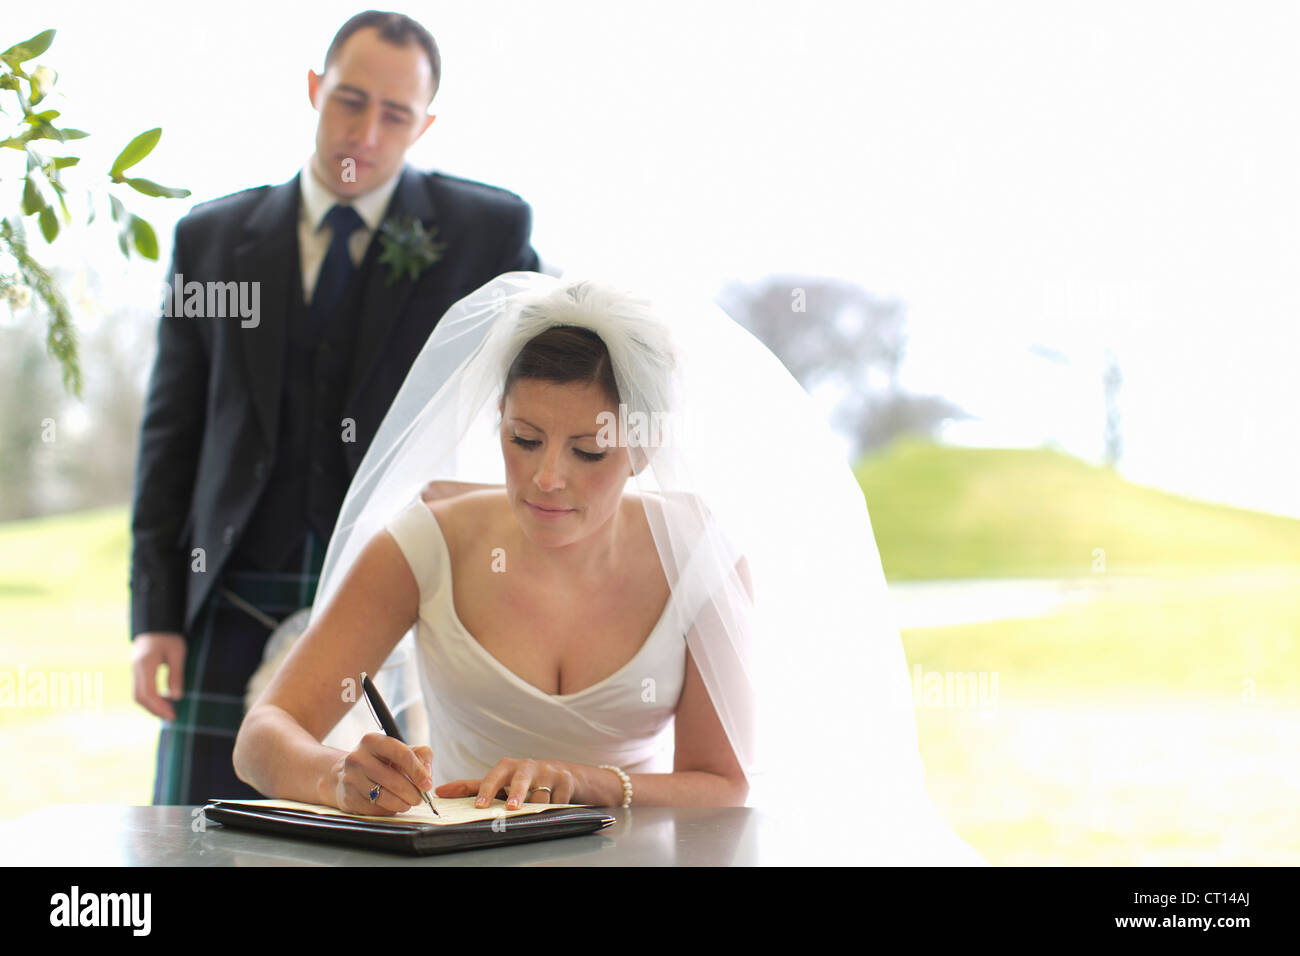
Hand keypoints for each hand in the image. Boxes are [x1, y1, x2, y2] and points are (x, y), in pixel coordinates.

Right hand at [131, 632, 185, 720]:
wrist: (155, 624)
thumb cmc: (169, 637)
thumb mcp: (178, 653)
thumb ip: (176, 674)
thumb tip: (176, 697)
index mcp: (145, 664)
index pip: (148, 692)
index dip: (159, 706)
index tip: (172, 715)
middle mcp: (136, 669)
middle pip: (140, 697)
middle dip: (154, 710)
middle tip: (172, 717)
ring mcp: (135, 670)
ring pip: (138, 695)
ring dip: (152, 706)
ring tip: (169, 711)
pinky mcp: (138, 671)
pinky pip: (140, 689)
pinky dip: (150, 699)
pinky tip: (164, 701)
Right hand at [324, 733, 432, 815]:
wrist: (348, 773)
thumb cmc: (381, 761)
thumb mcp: (401, 750)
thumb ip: (421, 757)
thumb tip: (427, 777)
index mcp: (373, 741)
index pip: (402, 754)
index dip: (418, 771)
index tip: (427, 784)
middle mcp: (358, 758)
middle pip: (394, 780)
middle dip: (412, 792)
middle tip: (420, 798)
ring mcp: (351, 779)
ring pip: (385, 797)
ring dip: (402, 803)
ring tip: (408, 802)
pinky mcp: (348, 798)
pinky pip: (375, 809)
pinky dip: (389, 810)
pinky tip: (391, 804)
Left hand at [435, 757, 588, 808]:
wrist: (562, 775)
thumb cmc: (523, 780)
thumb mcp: (500, 781)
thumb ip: (471, 787)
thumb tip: (440, 791)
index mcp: (508, 767)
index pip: (494, 776)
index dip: (486, 790)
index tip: (480, 805)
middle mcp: (528, 767)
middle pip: (520, 779)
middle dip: (516, 792)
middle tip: (511, 807)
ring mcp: (548, 773)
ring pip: (541, 794)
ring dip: (537, 804)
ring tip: (535, 810)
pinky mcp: (566, 782)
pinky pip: (559, 799)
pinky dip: (555, 806)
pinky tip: (555, 807)